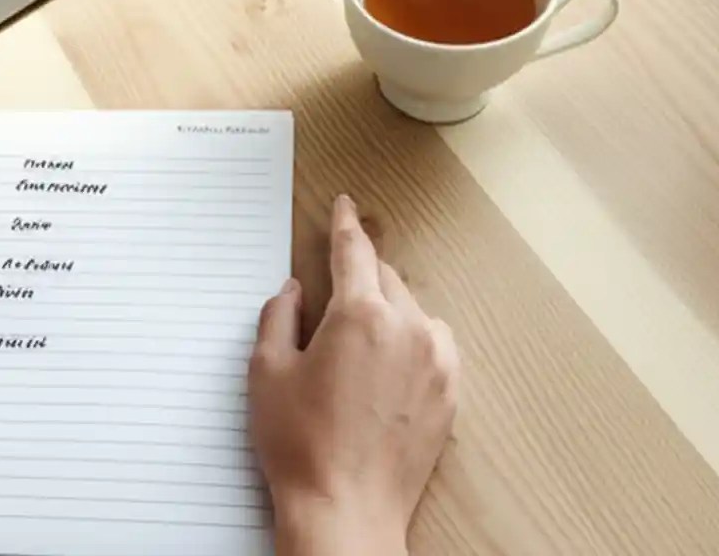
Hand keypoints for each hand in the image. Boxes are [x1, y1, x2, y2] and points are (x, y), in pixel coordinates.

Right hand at [249, 194, 459, 555]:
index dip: (346, 224)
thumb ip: (278, 317)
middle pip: (386, 279)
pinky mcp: (451, 393)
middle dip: (361, 276)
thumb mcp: (266, 373)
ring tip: (357, 344)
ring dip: (387, 311)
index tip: (346, 206)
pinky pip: (434, 345)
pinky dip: (412, 341)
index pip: (354, 251)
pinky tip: (386, 367)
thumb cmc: (301, 447)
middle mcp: (408, 330)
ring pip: (413, 311)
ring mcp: (437, 362)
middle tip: (334, 296)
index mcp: (360, 316)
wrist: (346, 511)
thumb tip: (293, 291)